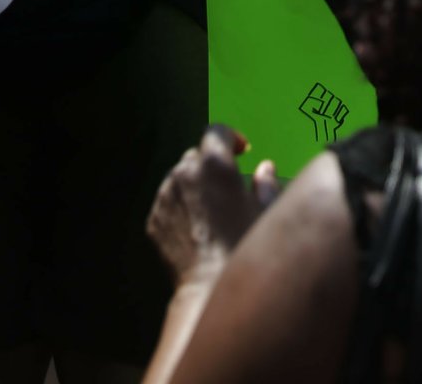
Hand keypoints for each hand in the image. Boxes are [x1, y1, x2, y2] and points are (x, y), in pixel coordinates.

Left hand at [147, 127, 278, 285]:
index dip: (230, 138)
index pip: (217, 131)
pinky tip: (199, 230)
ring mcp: (164, 196)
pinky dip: (181, 209)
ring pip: (179, 179)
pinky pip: (168, 204)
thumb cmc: (247, 250)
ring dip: (194, 187)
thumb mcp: (267, 214)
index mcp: (215, 163)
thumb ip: (267, 184)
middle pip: (197, 156)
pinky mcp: (154, 220)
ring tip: (214, 212)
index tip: (242, 150)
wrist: (211, 291)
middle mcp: (184, 172)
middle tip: (230, 189)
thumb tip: (265, 169)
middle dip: (212, 166)